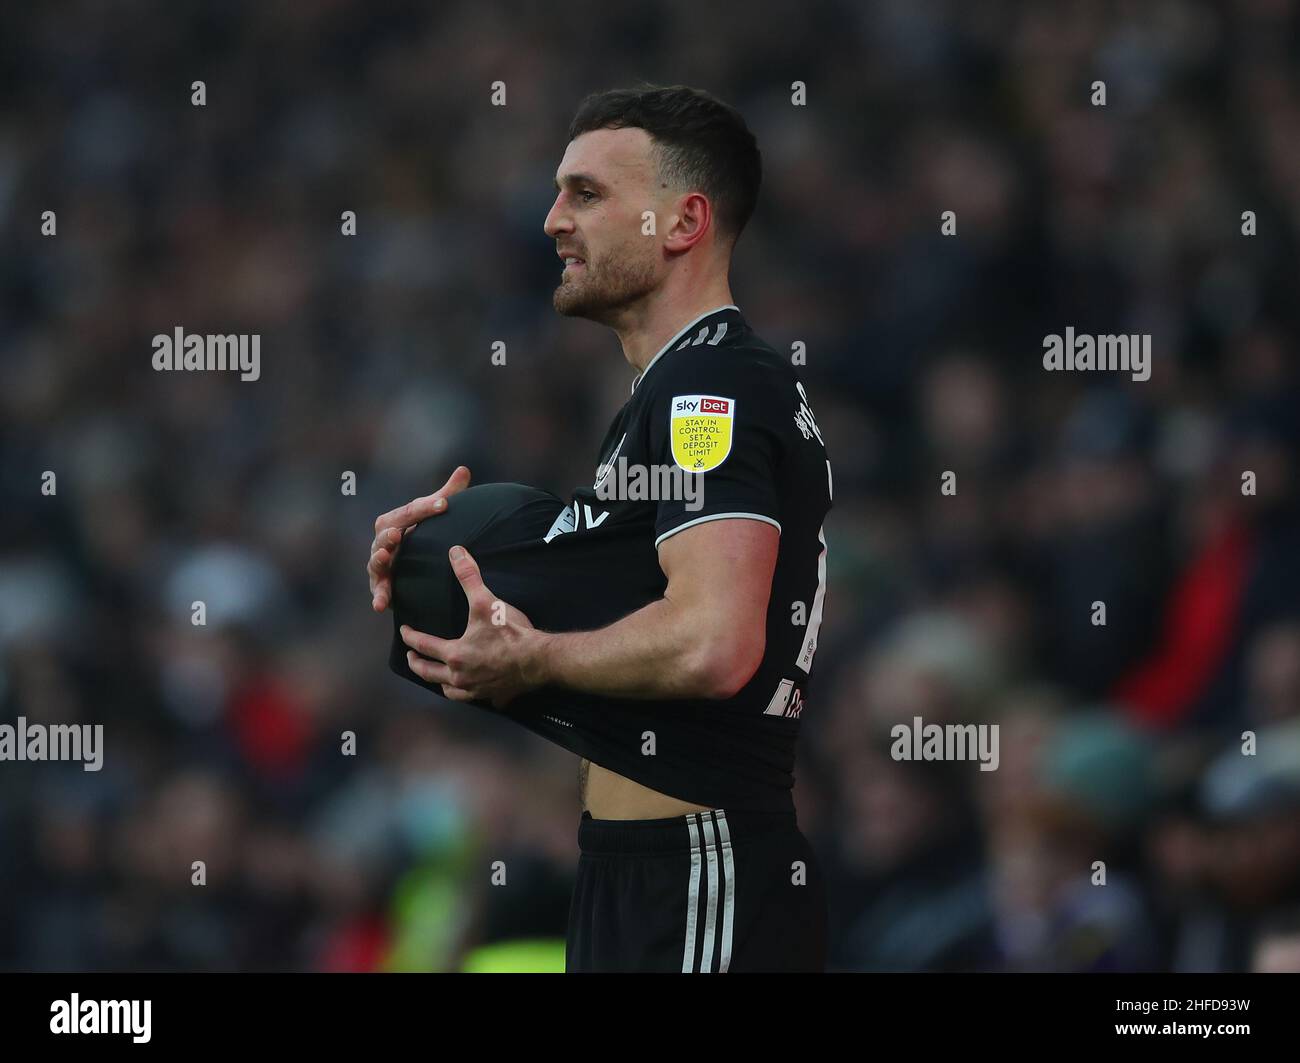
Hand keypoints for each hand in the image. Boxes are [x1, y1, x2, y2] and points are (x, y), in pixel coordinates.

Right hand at [368, 465, 470, 611]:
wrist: (414, 565)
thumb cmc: (423, 534)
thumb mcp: (435, 515)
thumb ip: (448, 494)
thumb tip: (464, 469)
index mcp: (396, 520)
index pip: (411, 510)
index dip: (428, 507)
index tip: (446, 504)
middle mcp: (383, 541)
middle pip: (385, 533)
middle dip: (390, 533)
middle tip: (398, 533)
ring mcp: (380, 564)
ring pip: (377, 561)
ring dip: (379, 559)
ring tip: (385, 557)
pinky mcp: (382, 586)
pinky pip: (378, 591)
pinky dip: (378, 597)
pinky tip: (380, 605)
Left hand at [400, 545, 545, 707]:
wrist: (539, 659)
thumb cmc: (511, 633)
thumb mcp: (486, 601)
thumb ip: (468, 577)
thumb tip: (455, 553)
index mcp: (454, 654)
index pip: (424, 645)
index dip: (411, 637)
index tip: (404, 632)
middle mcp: (460, 675)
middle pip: (428, 673)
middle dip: (417, 663)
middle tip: (411, 656)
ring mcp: (476, 689)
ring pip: (449, 690)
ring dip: (439, 682)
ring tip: (437, 675)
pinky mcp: (492, 695)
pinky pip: (473, 698)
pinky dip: (466, 693)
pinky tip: (470, 689)